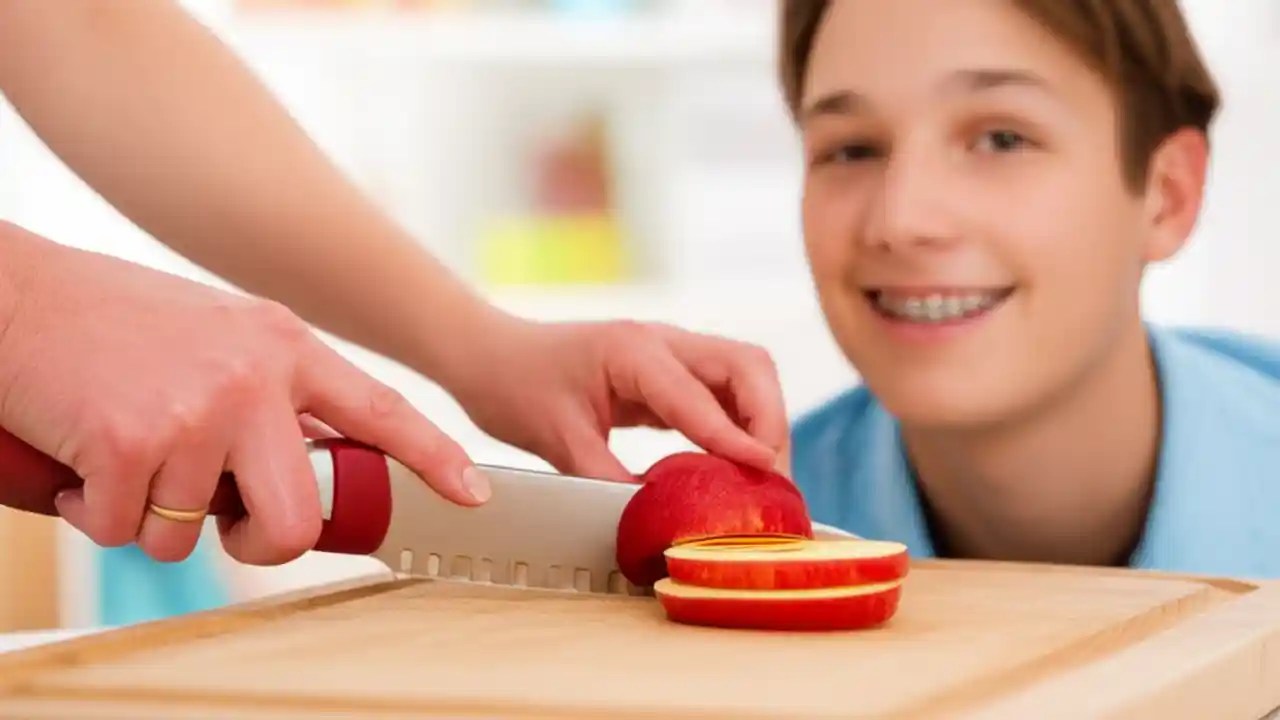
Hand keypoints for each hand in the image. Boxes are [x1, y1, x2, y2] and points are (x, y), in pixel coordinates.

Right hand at [0, 223, 485, 565]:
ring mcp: (195, 412)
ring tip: (124, 450)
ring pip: (191, 537)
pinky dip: (95, 511)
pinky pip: (125, 531)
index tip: (473, 493)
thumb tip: (306, 467)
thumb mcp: (222, 339)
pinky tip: (85, 455)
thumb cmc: (117, 323)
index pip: (380, 409)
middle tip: (222, 518)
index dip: (433, 457)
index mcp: (284, 348)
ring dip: (151, 514)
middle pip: (293, 523)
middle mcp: (253, 380)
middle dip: (255, 543)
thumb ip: (274, 394)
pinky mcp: (128, 443)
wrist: (18, 295)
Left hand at [443, 315, 788, 482]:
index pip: (701, 395)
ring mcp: (670, 353)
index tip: (765, 473)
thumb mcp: (557, 441)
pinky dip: (739, 426)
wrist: (490, 355)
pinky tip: (734, 466)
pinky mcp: (669, 373)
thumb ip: (609, 478)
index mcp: (633, 350)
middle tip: (771, 481)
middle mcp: (662, 342)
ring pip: (745, 375)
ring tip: (762, 479)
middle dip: (770, 421)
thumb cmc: (514, 386)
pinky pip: (723, 392)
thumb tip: (656, 519)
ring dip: (763, 422)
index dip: (737, 437)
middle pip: (749, 366)